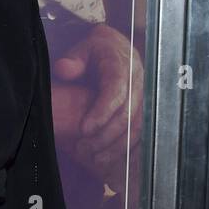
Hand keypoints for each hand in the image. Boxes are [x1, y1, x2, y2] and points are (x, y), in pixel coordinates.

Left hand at [51, 25, 143, 184]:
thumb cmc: (95, 52)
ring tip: (94, 158)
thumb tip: (64, 69)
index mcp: (122, 64)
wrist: (116, 50)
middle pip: (127, 113)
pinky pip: (139, 133)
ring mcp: (144, 97)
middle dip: (105, 135)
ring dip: (115, 147)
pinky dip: (124, 149)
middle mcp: (137, 81)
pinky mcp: (144, 110)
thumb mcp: (82, 50)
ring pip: (135, 127)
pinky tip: (107, 159)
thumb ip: (72, 60)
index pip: (116, 90)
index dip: (102, 112)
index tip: (84, 129)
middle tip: (83, 149)